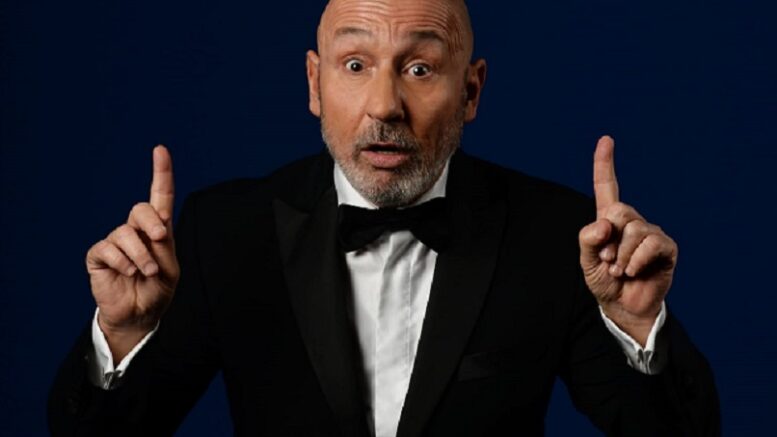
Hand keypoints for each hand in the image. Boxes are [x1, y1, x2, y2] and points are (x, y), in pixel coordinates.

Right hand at [85, 145, 179, 360]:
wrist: (140, 315)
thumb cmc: (157, 290)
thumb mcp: (169, 268)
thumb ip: (162, 246)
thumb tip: (151, 232)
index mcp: (158, 230)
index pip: (160, 196)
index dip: (161, 173)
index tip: (160, 150)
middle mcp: (136, 231)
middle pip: (141, 209)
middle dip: (151, 222)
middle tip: (159, 239)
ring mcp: (116, 242)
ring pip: (125, 233)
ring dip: (141, 255)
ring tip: (147, 272)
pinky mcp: (99, 255)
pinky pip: (108, 249)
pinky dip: (122, 262)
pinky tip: (128, 273)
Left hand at [578, 136, 677, 345]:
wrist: (623, 307)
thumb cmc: (605, 282)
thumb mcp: (586, 262)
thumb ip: (588, 239)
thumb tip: (605, 222)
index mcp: (609, 220)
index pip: (607, 187)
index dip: (605, 164)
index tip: (606, 139)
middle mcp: (631, 221)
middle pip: (618, 210)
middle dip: (608, 240)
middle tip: (607, 262)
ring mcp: (650, 233)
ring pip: (633, 229)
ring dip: (620, 256)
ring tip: (620, 271)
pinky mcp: (665, 248)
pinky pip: (650, 243)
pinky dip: (635, 260)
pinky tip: (633, 272)